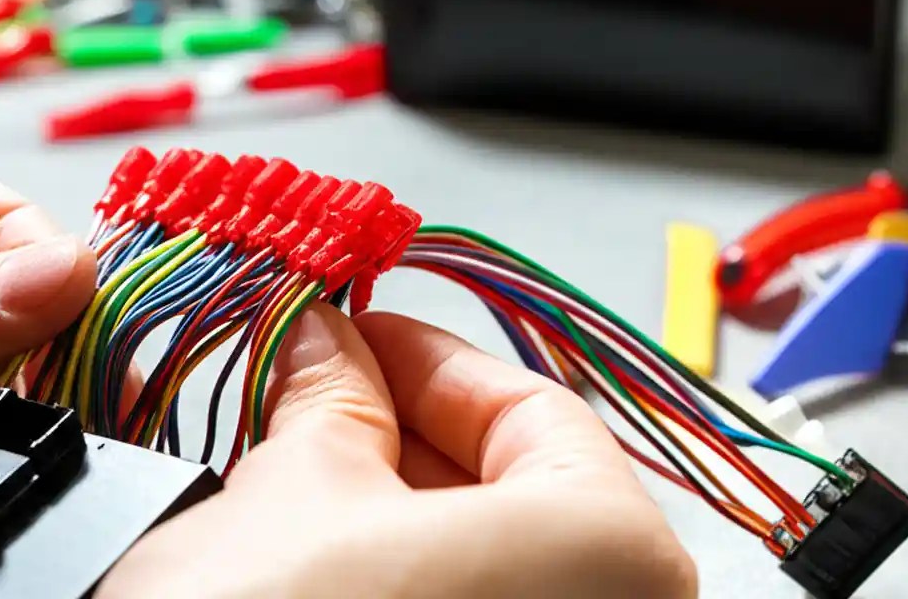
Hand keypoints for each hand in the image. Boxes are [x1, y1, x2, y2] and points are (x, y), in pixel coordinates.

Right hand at [100, 306, 696, 598]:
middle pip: (512, 492)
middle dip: (398, 434)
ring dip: (390, 512)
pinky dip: (402, 586)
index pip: (529, 409)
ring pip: (485, 567)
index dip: (425, 358)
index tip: (357, 335)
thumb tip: (326, 347)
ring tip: (296, 473)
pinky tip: (321, 565)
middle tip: (312, 394)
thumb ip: (331, 397)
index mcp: (613, 555)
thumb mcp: (294, 492)